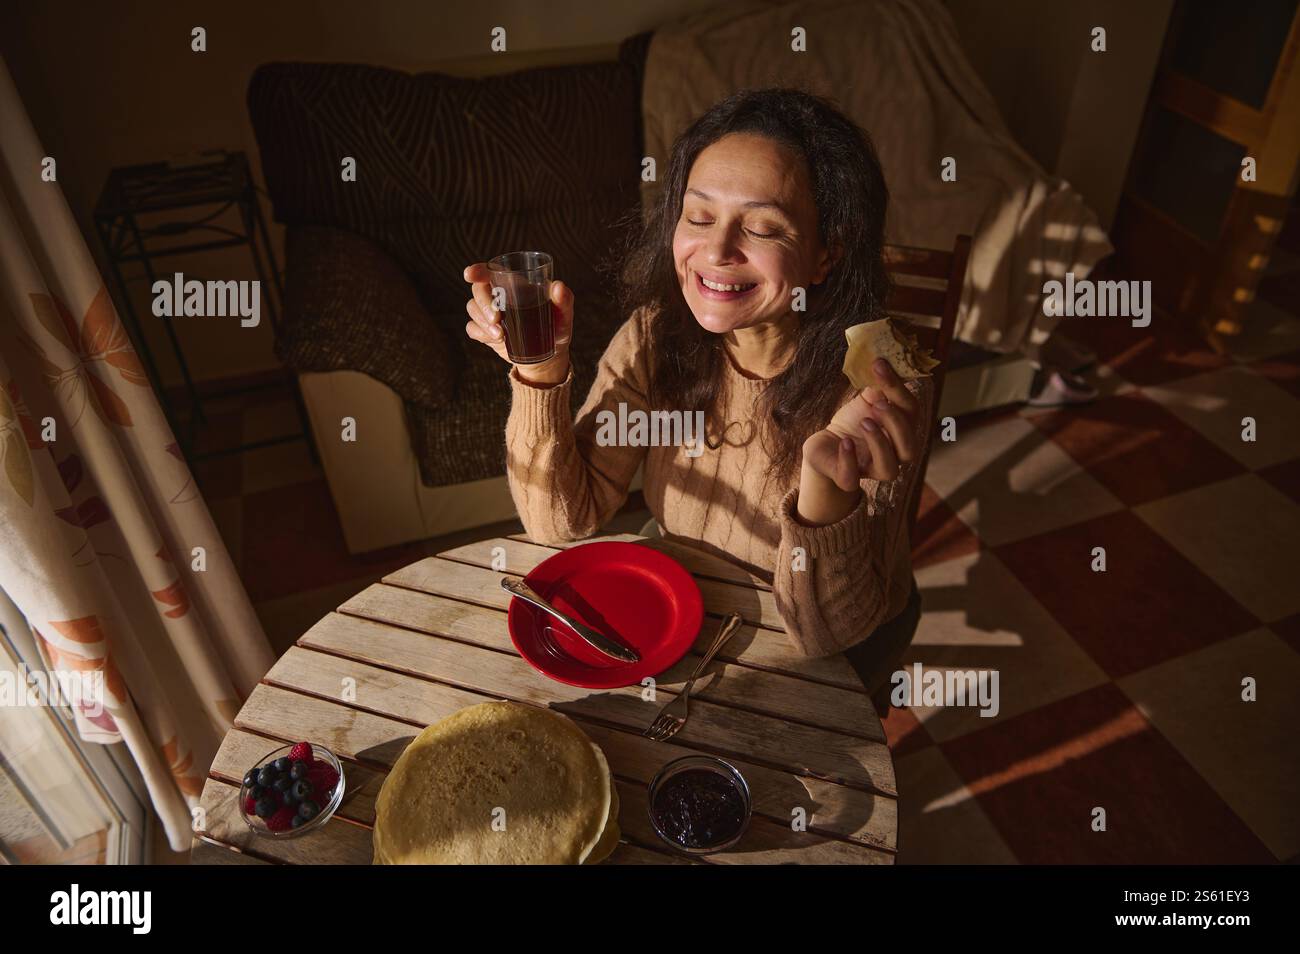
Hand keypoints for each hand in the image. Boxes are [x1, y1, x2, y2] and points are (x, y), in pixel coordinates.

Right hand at [462, 263, 572, 384]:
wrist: (548, 355)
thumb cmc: (557, 328)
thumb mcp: (564, 315)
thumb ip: (564, 300)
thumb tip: (557, 286)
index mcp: (514, 285)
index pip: (491, 271)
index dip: (477, 270)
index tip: (469, 274)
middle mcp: (498, 296)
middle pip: (478, 290)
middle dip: (484, 303)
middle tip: (497, 318)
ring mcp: (490, 314)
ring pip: (473, 308)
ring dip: (482, 321)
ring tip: (501, 335)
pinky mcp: (485, 331)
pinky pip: (472, 328)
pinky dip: (480, 333)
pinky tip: (494, 339)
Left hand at [796, 358, 919, 524]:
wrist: (826, 446)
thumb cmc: (852, 422)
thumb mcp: (865, 400)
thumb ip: (878, 384)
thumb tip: (882, 353)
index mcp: (902, 430)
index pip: (910, 410)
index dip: (898, 388)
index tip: (879, 363)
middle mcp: (894, 453)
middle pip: (909, 445)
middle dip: (896, 423)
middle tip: (879, 403)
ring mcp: (872, 469)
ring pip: (890, 468)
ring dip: (880, 443)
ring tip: (865, 421)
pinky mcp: (848, 478)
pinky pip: (852, 478)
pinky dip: (850, 460)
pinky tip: (844, 442)